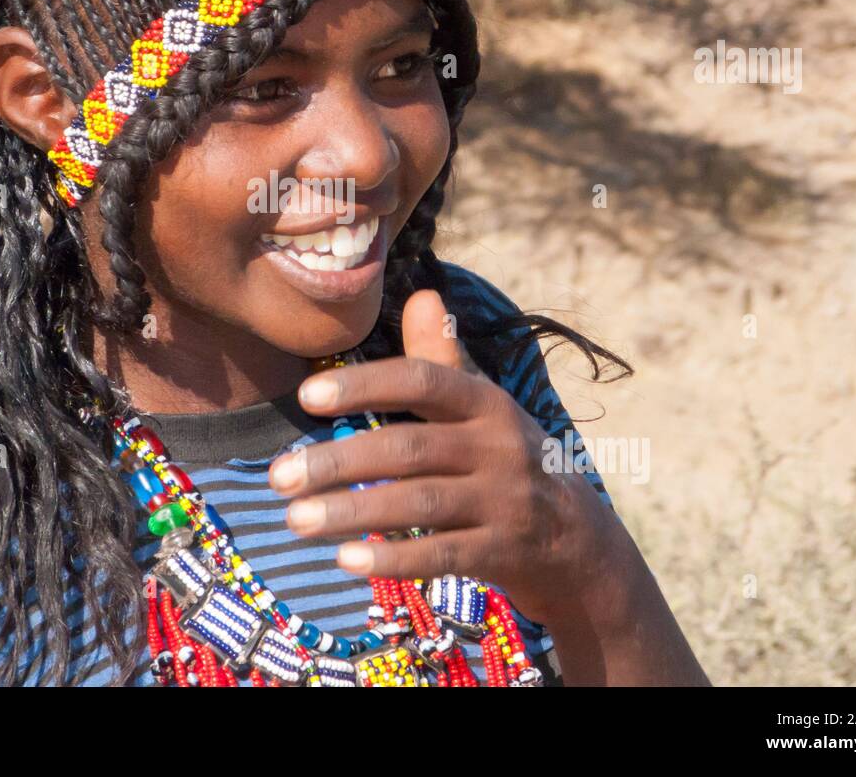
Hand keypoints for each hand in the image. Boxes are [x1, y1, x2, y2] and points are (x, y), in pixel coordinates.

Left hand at [268, 288, 624, 627]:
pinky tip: (346, 561)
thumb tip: (421, 294)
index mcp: (484, 402)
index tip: (307, 395)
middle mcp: (498, 446)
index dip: (365, 385)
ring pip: (420, 504)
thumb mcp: (482, 404)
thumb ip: (442, 356)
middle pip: (408, 448)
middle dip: (338, 462)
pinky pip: (443, 554)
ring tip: (295, 521)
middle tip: (278, 477)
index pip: (421, 381)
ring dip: (353, 513)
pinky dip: (395, 557)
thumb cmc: (505, 458)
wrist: (577, 540)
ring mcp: (505, 502)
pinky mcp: (505, 552)